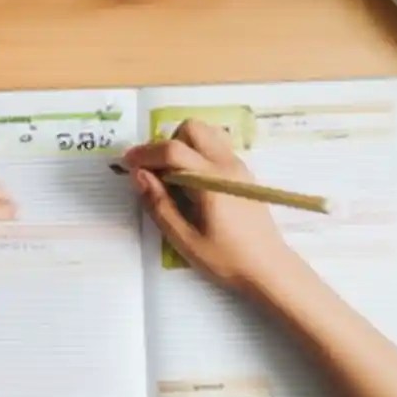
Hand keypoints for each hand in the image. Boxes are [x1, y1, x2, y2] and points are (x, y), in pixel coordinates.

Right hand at [123, 119, 290, 290]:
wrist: (269, 268)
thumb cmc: (226, 259)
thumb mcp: (185, 240)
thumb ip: (160, 205)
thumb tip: (138, 176)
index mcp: (210, 181)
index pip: (172, 150)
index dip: (145, 153)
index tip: (127, 163)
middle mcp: (226, 165)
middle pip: (192, 129)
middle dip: (167, 143)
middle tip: (156, 172)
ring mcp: (238, 166)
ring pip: (207, 133)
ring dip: (185, 144)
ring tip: (175, 174)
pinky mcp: (244, 173)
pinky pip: (218, 147)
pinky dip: (199, 152)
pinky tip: (194, 182)